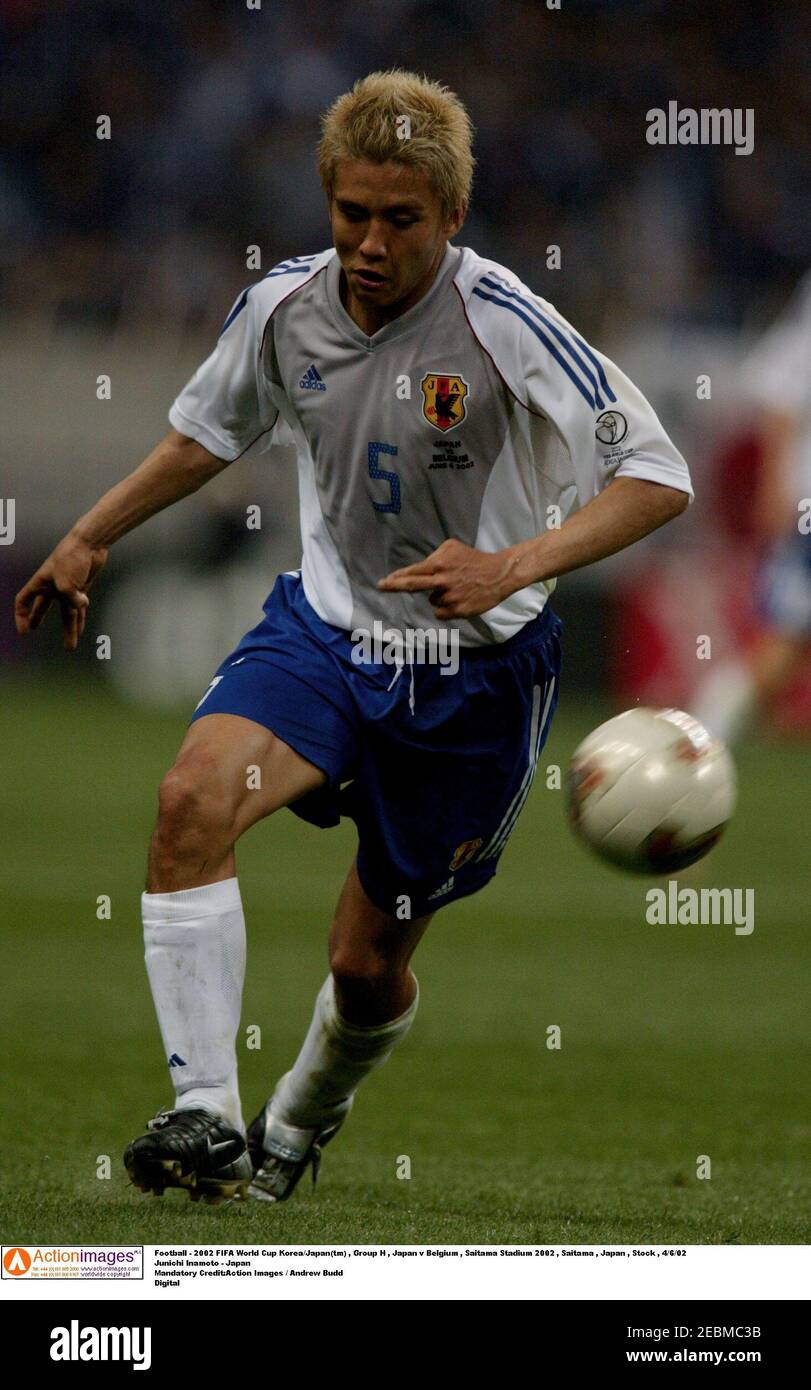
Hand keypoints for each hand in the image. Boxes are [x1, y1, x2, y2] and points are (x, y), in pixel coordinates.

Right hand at [14, 531, 108, 650]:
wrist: (90, 543)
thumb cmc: (73, 557)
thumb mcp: (67, 582)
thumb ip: (72, 599)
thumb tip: (81, 606)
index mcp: (41, 582)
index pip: (24, 600)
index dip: (21, 615)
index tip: (24, 630)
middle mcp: (52, 586)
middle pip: (43, 607)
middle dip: (38, 619)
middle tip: (32, 629)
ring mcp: (68, 587)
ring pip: (66, 612)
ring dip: (68, 629)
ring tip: (69, 647)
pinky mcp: (82, 587)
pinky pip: (79, 607)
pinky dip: (81, 618)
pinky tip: (81, 630)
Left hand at [377, 539, 514, 618]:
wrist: (499, 574)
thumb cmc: (474, 559)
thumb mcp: (453, 548)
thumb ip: (435, 556)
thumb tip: (422, 567)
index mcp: (439, 565)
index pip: (413, 572)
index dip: (397, 577)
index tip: (384, 581)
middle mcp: (441, 581)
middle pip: (412, 586)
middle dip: (394, 586)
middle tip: (381, 586)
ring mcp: (450, 597)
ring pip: (432, 600)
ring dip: (439, 596)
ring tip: (456, 588)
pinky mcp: (458, 611)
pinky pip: (441, 613)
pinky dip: (446, 608)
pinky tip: (458, 599)